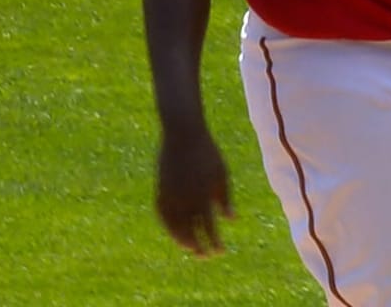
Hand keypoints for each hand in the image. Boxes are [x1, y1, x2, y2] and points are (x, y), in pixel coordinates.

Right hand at [155, 127, 234, 255]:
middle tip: (206, 257)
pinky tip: (175, 232)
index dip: (214, 242)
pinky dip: (168, 226)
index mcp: (203, 194)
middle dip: (199, 246)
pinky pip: (162, 215)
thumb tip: (231, 220)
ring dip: (182, 240)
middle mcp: (185, 198)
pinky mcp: (160, 190)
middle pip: (191, 230)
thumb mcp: (221, 174)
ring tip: (191, 248)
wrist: (183, 134)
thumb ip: (225, 198)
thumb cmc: (208, 153)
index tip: (219, 252)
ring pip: (174, 226)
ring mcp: (170, 195)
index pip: (209, 227)